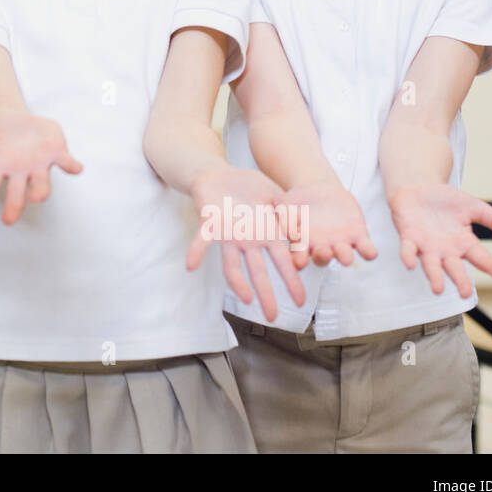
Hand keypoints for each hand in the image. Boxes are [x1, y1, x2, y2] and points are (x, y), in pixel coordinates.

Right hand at [0, 111, 82, 224]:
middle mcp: (20, 172)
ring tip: (37, 196)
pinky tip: (76, 168)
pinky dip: (71, 166)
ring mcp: (40, 165)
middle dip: (15, 205)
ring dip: (41, 189)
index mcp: (0, 167)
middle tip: (8, 220)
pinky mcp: (56, 154)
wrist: (19, 122)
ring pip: (42, 183)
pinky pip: (66, 162)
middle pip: (17, 193)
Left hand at [187, 166, 306, 322]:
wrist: (220, 174)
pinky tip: (190, 266)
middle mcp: (248, 240)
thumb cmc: (251, 185)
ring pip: (232, 265)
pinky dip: (195, 252)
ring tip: (246, 299)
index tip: (301, 301)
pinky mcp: (210, 224)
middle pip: (258, 271)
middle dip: (266, 294)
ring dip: (238, 283)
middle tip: (272, 317)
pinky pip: (202, 240)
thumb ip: (288, 210)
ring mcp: (229, 235)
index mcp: (268, 233)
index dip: (291, 281)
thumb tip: (298, 231)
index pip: (282, 261)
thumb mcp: (275, 193)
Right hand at [283, 180, 378, 268]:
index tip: (298, 261)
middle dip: (323, 257)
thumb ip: (281, 213)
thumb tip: (273, 216)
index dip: (299, 260)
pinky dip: (369, 252)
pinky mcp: (357, 236)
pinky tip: (371, 253)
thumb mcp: (286, 205)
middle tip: (323, 252)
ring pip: (343, 255)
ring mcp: (340, 243)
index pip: (299, 256)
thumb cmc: (297, 202)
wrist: (318, 193)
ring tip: (345, 257)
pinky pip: (365, 249)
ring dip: (345, 257)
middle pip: (322, 258)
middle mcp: (321, 247)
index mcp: (301, 243)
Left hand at [387, 183, 491, 296]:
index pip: (478, 256)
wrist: (418, 189)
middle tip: (465, 293)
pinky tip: (410, 265)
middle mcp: (445, 249)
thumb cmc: (446, 201)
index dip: (488, 264)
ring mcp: (426, 245)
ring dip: (434, 276)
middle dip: (459, 280)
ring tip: (438, 289)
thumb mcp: (473, 207)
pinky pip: (407, 249)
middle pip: (454, 267)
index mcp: (463, 243)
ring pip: (430, 264)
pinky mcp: (408, 237)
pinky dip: (408, 256)